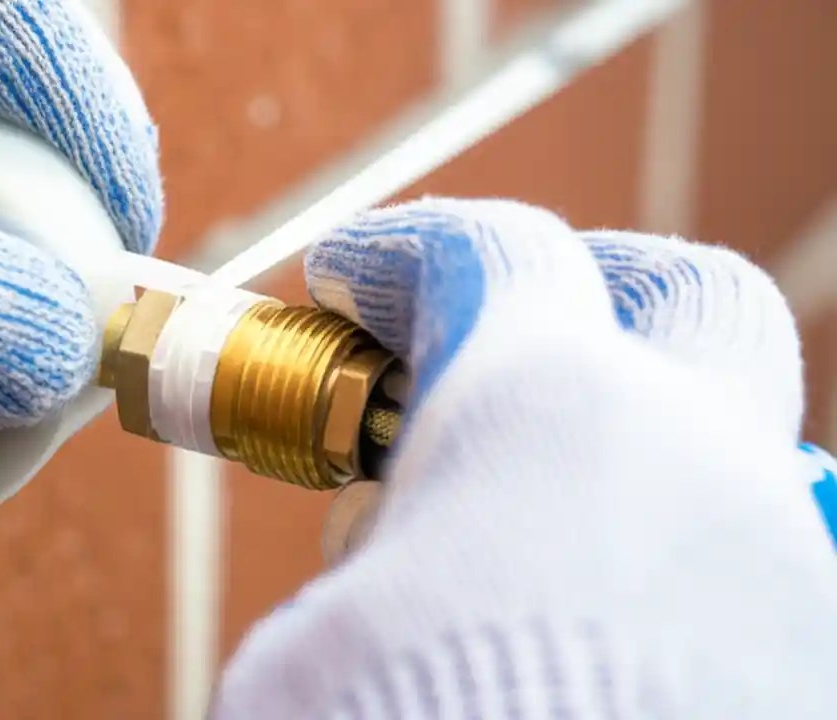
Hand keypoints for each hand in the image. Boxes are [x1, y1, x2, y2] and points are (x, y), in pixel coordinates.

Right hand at [213, 199, 836, 717]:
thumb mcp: (314, 657)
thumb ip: (360, 571)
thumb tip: (395, 564)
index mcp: (548, 421)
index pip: (490, 257)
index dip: (403, 254)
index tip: (346, 279)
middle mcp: (699, 467)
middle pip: (681, 295)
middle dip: (586, 285)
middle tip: (502, 326)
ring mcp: (782, 570)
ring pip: (726, 451)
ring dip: (625, 453)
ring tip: (518, 537)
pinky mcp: (812, 667)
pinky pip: (746, 578)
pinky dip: (662, 572)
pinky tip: (588, 641)